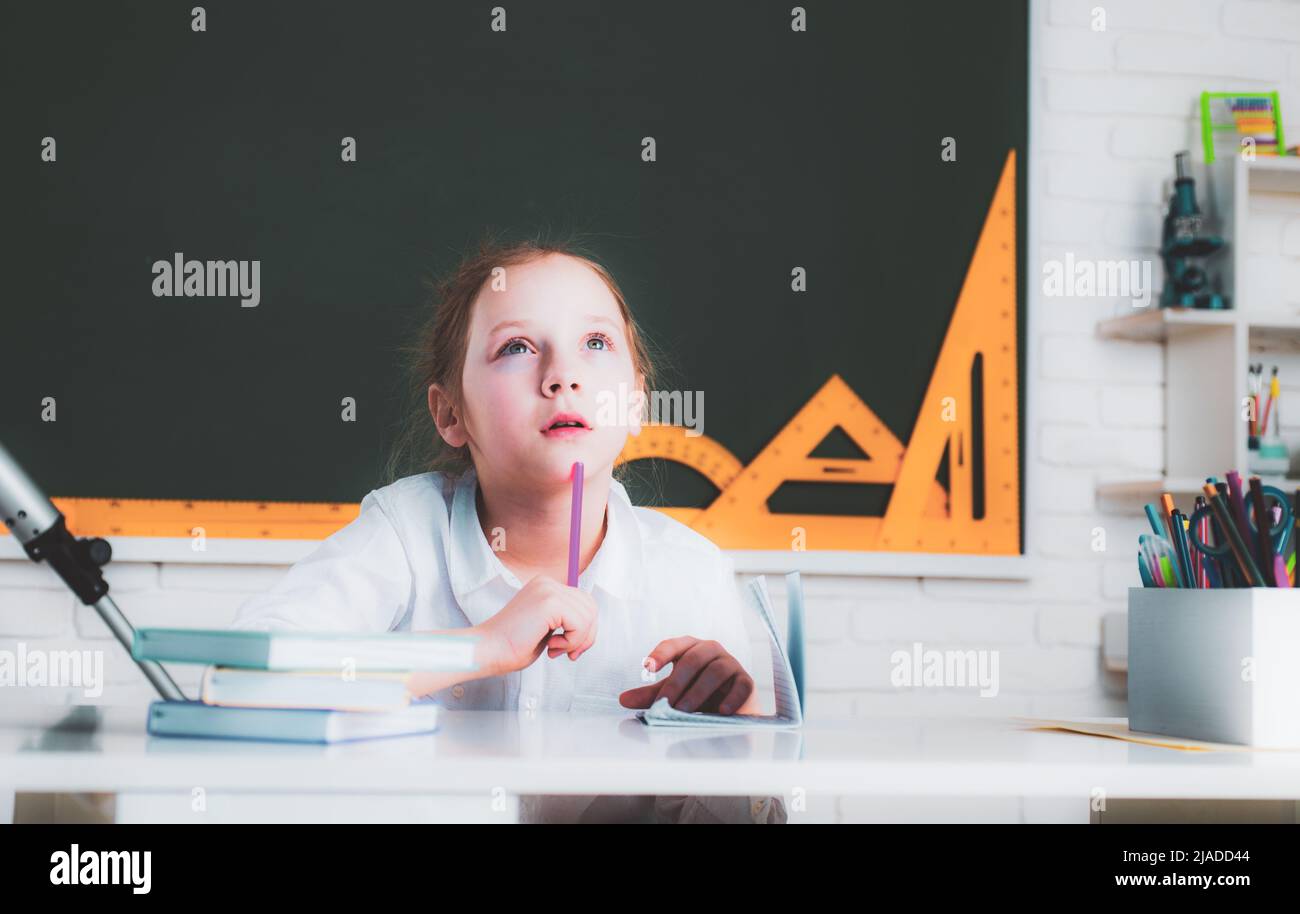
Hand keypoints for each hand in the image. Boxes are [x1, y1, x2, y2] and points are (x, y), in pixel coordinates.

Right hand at [477, 575, 598, 675]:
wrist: (488, 650)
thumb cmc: (512, 646)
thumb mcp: (546, 628)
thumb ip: (565, 620)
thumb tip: (591, 625)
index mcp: (546, 586)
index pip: (584, 602)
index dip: (585, 629)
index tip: (571, 649)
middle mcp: (548, 583)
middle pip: (591, 607)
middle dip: (586, 635)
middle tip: (569, 653)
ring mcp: (548, 590)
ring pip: (588, 616)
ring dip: (576, 640)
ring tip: (555, 649)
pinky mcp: (549, 602)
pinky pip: (580, 623)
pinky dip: (572, 641)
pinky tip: (551, 647)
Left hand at [618, 637, 755, 714]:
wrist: (730, 709)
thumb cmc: (697, 694)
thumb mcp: (672, 693)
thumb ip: (650, 694)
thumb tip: (623, 699)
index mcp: (689, 648)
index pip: (674, 644)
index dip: (661, 653)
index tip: (648, 666)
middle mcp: (711, 650)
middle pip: (693, 659)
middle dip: (677, 683)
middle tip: (665, 704)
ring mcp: (730, 663)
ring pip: (715, 671)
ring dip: (698, 692)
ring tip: (685, 711)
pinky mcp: (746, 680)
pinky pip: (741, 684)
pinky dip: (731, 698)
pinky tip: (720, 711)